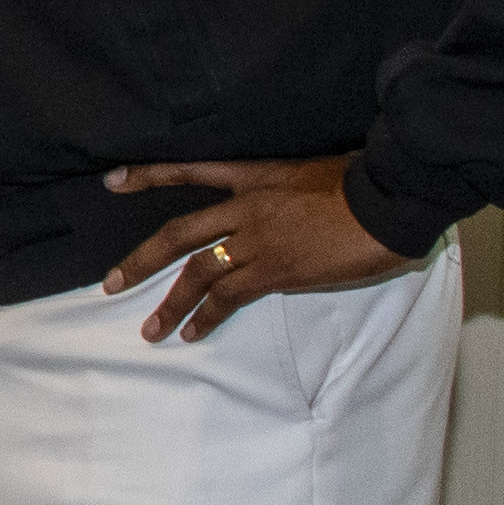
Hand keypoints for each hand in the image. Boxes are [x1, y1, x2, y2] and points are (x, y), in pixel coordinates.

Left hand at [99, 154, 412, 343]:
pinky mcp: (276, 269)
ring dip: (172, 304)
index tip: (112, 180)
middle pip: (179, 233)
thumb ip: (290, 191)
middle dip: (141, 260)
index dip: (150, 175)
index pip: (191, 170)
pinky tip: (193, 333)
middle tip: (112, 283)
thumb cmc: (367, 182)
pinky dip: (208, 316)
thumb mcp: (317, 172)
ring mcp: (258, 239)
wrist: (391, 199)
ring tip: (151, 330)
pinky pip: (230, 296)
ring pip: (198, 272)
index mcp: (256, 175)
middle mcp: (247, 206)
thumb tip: (289, 208)